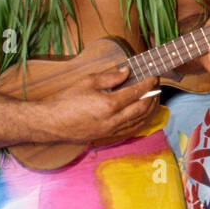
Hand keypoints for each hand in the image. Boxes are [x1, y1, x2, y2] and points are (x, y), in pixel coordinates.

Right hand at [39, 65, 160, 142]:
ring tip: (154, 98)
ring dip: (150, 109)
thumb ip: (110, 77)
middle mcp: (113, 120)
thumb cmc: (67, 100)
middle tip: (157, 86)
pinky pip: (131, 130)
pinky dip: (142, 121)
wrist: (52, 123)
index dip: (147, 84)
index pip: (136, 93)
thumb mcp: (88, 82)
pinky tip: (144, 113)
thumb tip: (126, 72)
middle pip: (142, 108)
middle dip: (153, 96)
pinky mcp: (108, 136)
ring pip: (139, 121)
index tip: (153, 77)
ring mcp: (111, 130)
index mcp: (109, 104)